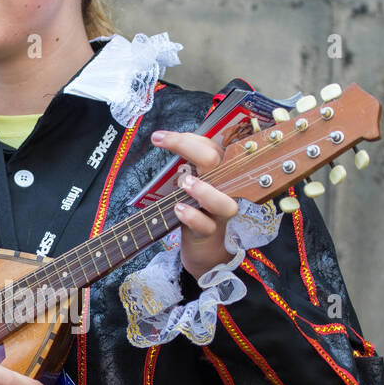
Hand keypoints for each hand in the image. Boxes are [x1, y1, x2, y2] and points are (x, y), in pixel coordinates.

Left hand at [150, 129, 238, 281]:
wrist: (206, 246)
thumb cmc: (199, 209)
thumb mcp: (193, 184)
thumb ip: (187, 165)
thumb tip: (166, 139)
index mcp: (221, 173)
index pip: (209, 147)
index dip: (185, 139)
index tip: (158, 137)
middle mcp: (225, 189)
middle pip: (218, 162)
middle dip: (190, 148)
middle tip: (164, 143)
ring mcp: (220, 213)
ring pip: (223, 201)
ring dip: (204, 190)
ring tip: (185, 182)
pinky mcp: (211, 233)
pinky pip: (206, 226)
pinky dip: (192, 217)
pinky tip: (178, 209)